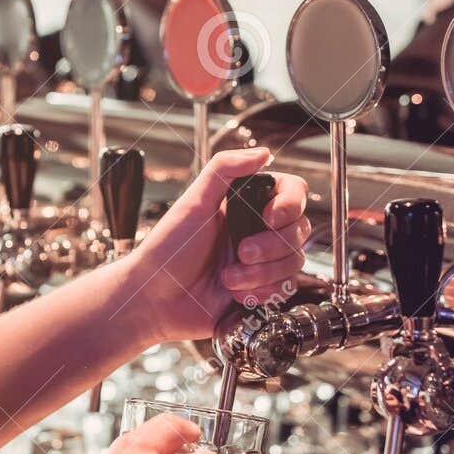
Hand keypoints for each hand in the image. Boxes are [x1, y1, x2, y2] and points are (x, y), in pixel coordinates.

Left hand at [120, 147, 308, 343]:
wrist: (154, 300)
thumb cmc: (167, 251)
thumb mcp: (193, 202)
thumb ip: (224, 169)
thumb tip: (262, 153)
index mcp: (244, 206)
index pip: (292, 194)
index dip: (289, 206)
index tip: (268, 219)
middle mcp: (256, 232)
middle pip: (298, 231)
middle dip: (269, 247)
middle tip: (240, 252)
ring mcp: (261, 263)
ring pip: (293, 263)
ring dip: (260, 274)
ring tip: (228, 278)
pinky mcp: (260, 292)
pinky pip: (283, 291)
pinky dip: (260, 293)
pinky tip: (234, 293)